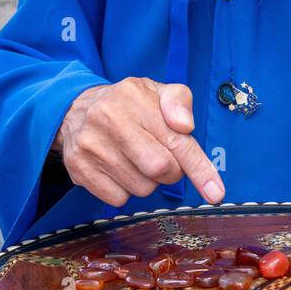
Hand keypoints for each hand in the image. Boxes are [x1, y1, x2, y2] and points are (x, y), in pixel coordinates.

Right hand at [53, 78, 224, 208]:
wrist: (75, 110)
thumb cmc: (127, 105)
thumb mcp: (155, 90)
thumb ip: (179, 101)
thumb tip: (185, 126)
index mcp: (133, 97)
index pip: (175, 140)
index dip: (199, 169)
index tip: (216, 192)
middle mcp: (108, 119)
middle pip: (160, 169)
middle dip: (171, 172)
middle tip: (163, 159)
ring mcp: (90, 145)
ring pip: (141, 188)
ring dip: (147, 181)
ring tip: (135, 159)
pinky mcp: (77, 168)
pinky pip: (118, 199)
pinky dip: (125, 190)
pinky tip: (118, 169)